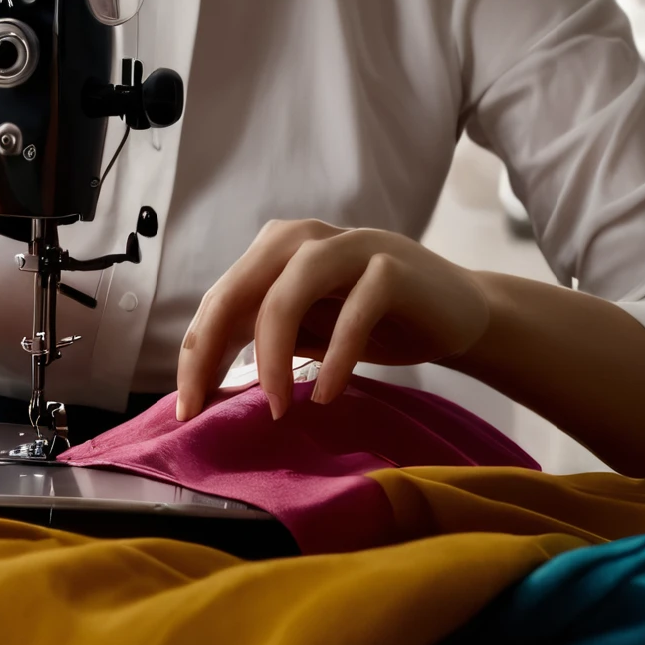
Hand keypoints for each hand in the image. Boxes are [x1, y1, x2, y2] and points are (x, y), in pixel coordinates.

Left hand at [176, 219, 489, 422]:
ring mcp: (350, 246)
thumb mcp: (308, 328)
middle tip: (205, 407)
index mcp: (276, 248)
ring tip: (277, 406)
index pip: (220, 299)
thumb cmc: (373, 322)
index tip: (186, 407)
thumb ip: (260, 336)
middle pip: (240, 290)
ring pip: (288, 293)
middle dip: (212, 351)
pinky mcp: (393, 267)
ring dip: (274, 354)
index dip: (195, 353)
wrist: (458, 312)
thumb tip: (202, 377)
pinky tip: (328, 394)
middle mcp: (305, 237)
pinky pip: (354, 310)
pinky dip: (337, 356)